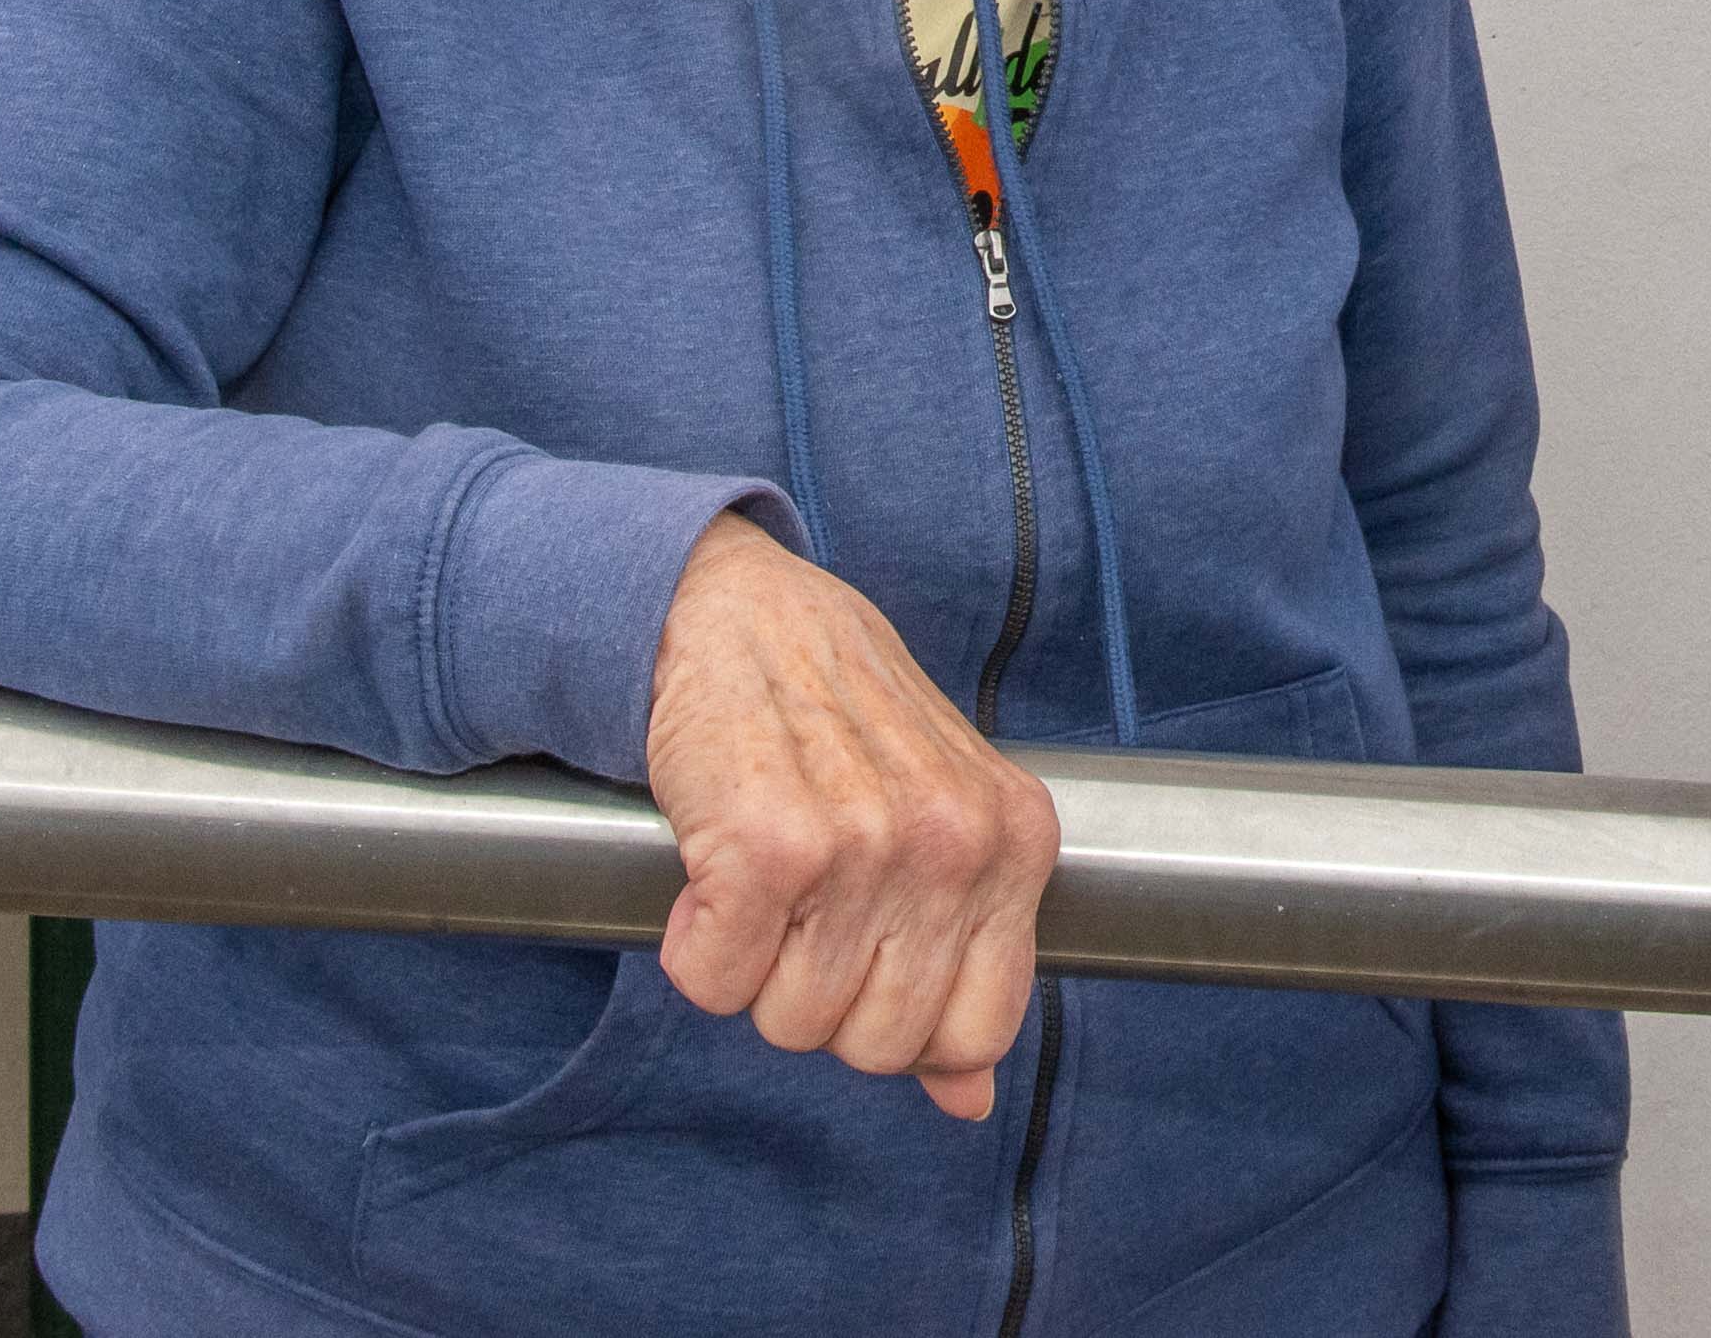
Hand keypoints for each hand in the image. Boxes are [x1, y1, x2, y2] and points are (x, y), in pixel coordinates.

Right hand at [637, 512, 1059, 1116]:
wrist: (732, 609)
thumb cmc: (836, 721)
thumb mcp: (935, 822)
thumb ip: (964, 955)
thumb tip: (967, 1100)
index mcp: (1015, 841)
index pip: (979, 1032)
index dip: (904, 1027)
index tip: (863, 962)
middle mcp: (954, 844)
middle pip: (878, 1044)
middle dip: (820, 999)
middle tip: (799, 909)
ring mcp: (867, 844)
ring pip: (792, 1023)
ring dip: (752, 970)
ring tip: (759, 877)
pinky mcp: (768, 846)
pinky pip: (716, 982)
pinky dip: (695, 946)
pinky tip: (712, 870)